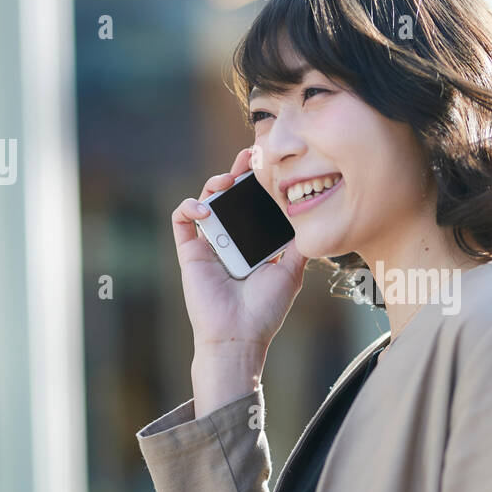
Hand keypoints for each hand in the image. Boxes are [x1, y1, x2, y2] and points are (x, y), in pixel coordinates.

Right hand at [172, 147, 307, 357]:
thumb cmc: (265, 309)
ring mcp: (209, 244)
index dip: (258, 184)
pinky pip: (182, 219)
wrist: (239, 335)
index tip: (270, 165)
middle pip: (230, 197)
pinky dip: (190, 206)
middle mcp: (231, 240)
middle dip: (237, 173)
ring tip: (228, 179)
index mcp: (253, 243)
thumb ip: (297, 244)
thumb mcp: (292, 271)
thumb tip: (310, 217)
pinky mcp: (190, 251)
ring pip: (205, 200)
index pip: (254, 205)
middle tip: (248, 157)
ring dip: (214, 183)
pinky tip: (206, 209)